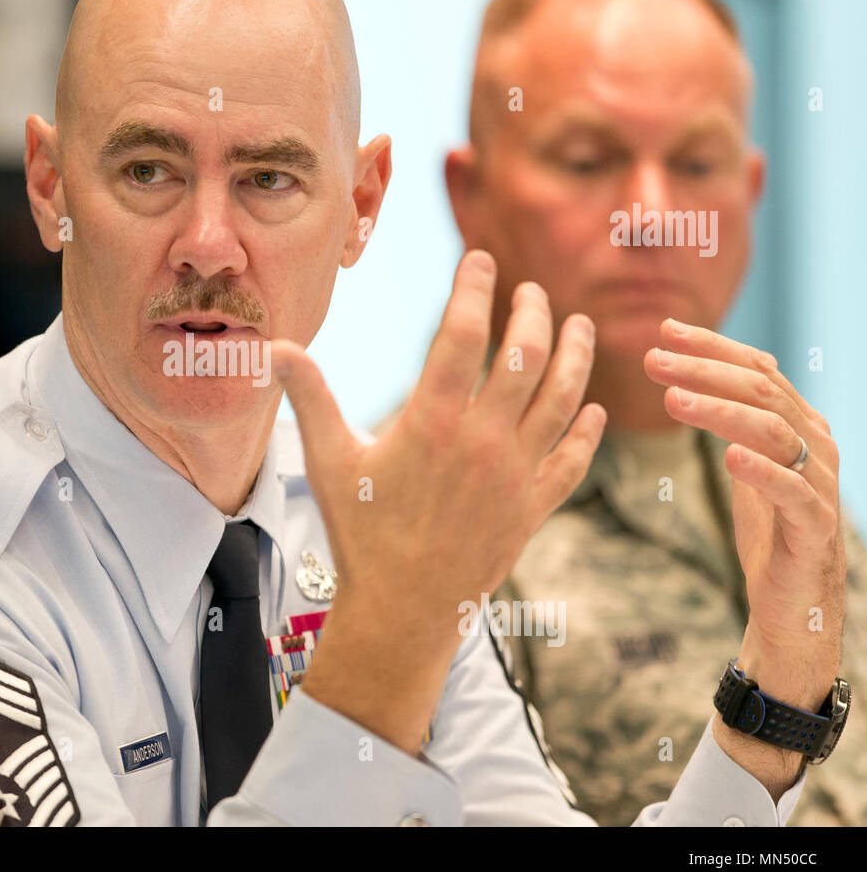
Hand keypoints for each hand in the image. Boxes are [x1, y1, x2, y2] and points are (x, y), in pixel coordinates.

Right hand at [268, 249, 606, 752]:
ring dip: (576, 355)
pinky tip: (594, 408)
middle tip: (532, 291)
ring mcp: (516, 475)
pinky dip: (588, 430)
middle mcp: (483, 441)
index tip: (479, 260)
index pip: (462, 333)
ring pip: (563, 398)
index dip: (473, 288)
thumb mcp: (328, 462)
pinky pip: (574, 459)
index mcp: (432, 422)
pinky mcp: (533, 507)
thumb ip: (310, 399)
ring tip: (579, 324)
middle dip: (534, 312)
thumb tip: (277, 348)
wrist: (403, 611)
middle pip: (526, 356)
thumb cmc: (360, 535)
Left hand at [644, 320, 845, 793]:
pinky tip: (729, 457)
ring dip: (721, 412)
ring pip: (776, 432)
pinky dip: (763, 472)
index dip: (713, 346)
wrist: (794, 607)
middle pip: (763, 391)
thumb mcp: (747, 467)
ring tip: (672, 401)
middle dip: (705, 370)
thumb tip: (692, 377)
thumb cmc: (769, 533)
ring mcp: (821, 486)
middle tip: (651, 360)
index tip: (663, 330)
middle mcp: (817, 445)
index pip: (758, 370)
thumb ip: (733, 422)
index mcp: (799, 425)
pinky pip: (795, 494)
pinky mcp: (815, 529)